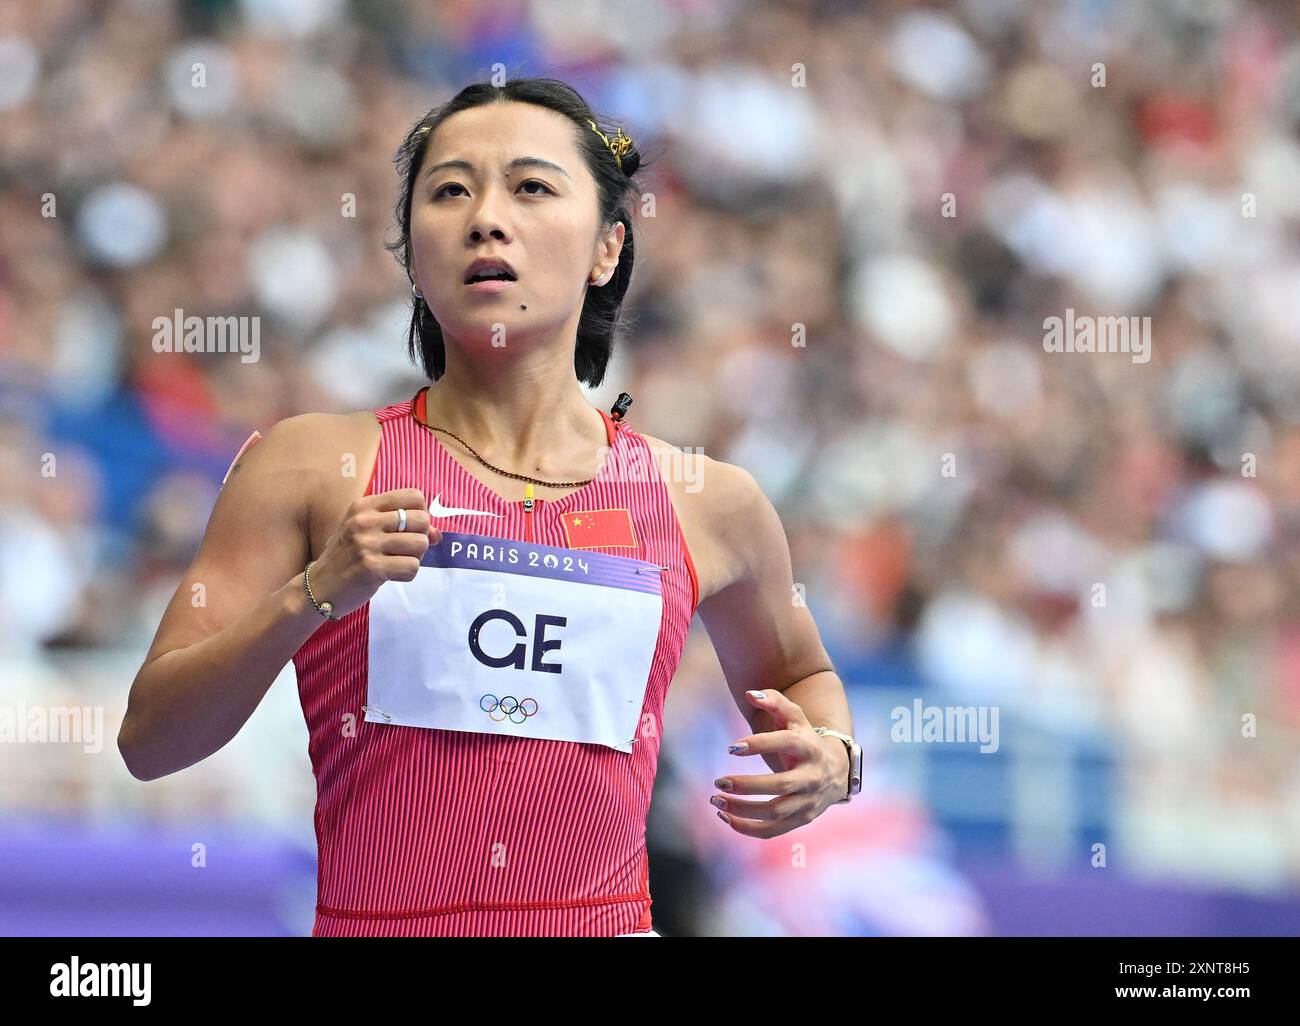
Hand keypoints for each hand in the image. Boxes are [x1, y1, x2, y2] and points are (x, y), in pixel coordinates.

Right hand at [305, 488, 441, 618]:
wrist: (318, 587)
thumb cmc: (347, 557)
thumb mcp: (367, 532)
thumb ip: (402, 527)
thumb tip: (438, 534)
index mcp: (364, 506)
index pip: (414, 496)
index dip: (421, 513)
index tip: (410, 528)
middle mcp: (364, 521)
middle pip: (422, 519)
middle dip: (420, 537)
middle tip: (403, 550)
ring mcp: (367, 544)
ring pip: (421, 543)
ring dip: (415, 557)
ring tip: (396, 562)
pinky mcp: (372, 568)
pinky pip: (413, 567)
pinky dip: (407, 574)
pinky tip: (390, 575)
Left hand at [711, 688, 850, 837]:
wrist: (837, 771)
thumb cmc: (806, 739)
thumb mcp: (795, 717)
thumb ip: (774, 700)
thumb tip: (750, 694)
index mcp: (809, 747)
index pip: (786, 743)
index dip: (759, 744)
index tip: (731, 748)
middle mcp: (811, 776)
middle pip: (780, 784)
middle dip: (747, 785)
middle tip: (719, 781)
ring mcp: (808, 800)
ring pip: (775, 811)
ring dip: (742, 809)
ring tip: (716, 801)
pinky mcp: (802, 819)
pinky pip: (774, 830)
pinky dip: (748, 828)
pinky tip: (726, 818)